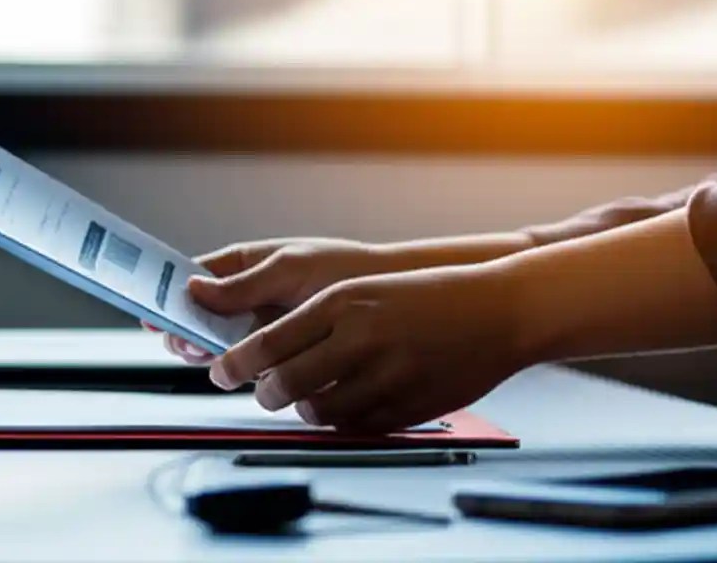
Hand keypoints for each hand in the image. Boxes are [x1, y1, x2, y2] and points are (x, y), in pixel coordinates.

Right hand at [145, 238, 395, 363]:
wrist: (390, 294)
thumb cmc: (343, 269)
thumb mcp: (290, 269)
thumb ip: (242, 284)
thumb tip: (192, 288)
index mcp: (243, 265)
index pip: (193, 280)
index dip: (169, 296)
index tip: (151, 311)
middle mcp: (248, 298)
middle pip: (201, 320)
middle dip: (188, 332)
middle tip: (184, 343)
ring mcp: (263, 326)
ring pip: (222, 345)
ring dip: (212, 353)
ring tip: (208, 355)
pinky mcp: (282, 352)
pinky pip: (252, 363)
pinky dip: (243, 367)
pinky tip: (241, 369)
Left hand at [208, 262, 534, 432]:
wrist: (496, 310)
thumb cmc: (428, 296)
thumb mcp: (366, 289)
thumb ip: (316, 318)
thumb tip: (264, 352)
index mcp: (344, 301)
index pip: (268, 342)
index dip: (235, 363)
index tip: (220, 370)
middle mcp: (360, 339)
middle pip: (283, 385)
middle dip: (263, 394)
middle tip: (263, 391)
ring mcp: (385, 376)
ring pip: (316, 412)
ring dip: (302, 409)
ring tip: (306, 396)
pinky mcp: (406, 406)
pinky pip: (353, 426)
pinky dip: (339, 421)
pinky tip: (344, 403)